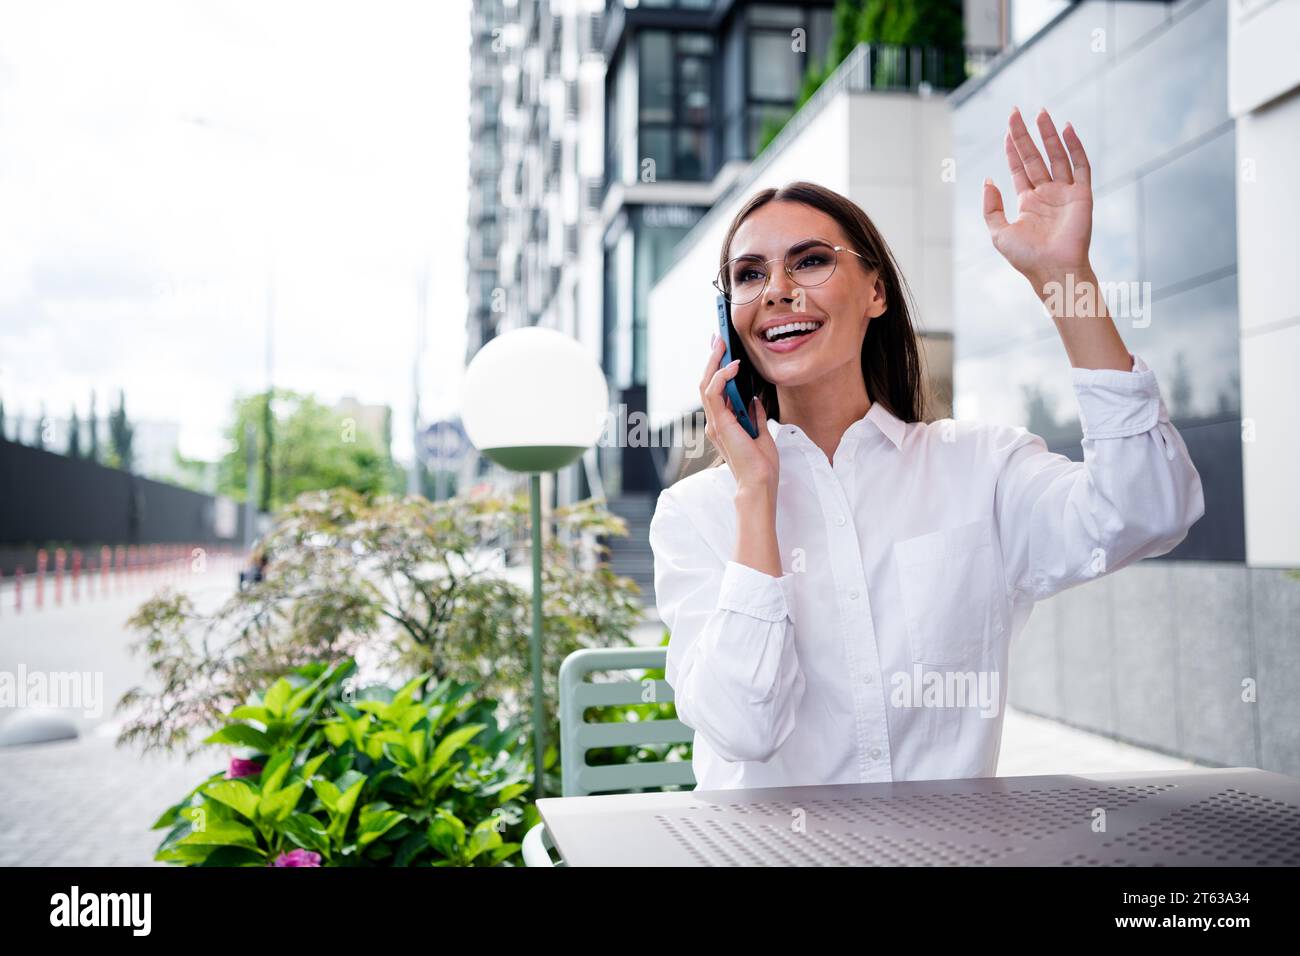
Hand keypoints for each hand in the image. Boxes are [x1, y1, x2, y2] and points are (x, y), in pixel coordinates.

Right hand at [700, 333, 779, 495]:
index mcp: (723, 424)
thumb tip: (753, 398)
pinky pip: (713, 393)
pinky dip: (721, 376)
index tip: (722, 350)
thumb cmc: (761, 465)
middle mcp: (715, 422)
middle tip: (718, 338)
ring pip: (706, 384)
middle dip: (712, 359)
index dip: (717, 369)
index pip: (715, 391)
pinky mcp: (719, 424)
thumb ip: (754, 415)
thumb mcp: (761, 432)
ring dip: (713, 362)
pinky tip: (733, 365)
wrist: (760, 483)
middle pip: (706, 383)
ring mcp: (715, 423)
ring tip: (721, 343)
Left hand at [983, 106, 1093, 293]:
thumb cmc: (1026, 257)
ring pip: (1057, 156)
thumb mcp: (998, 232)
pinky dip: (1075, 146)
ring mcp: (1065, 192)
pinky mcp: (1082, 195)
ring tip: (1040, 113)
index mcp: (1028, 202)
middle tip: (1017, 112)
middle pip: (1035, 156)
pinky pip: (1080, 165)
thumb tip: (987, 180)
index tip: (1007, 130)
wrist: (1053, 270)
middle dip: (1026, 135)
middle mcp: (1047, 194)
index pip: (1020, 168)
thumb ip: (990, 207)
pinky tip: (1067, 128)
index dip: (1013, 149)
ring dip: (1049, 134)